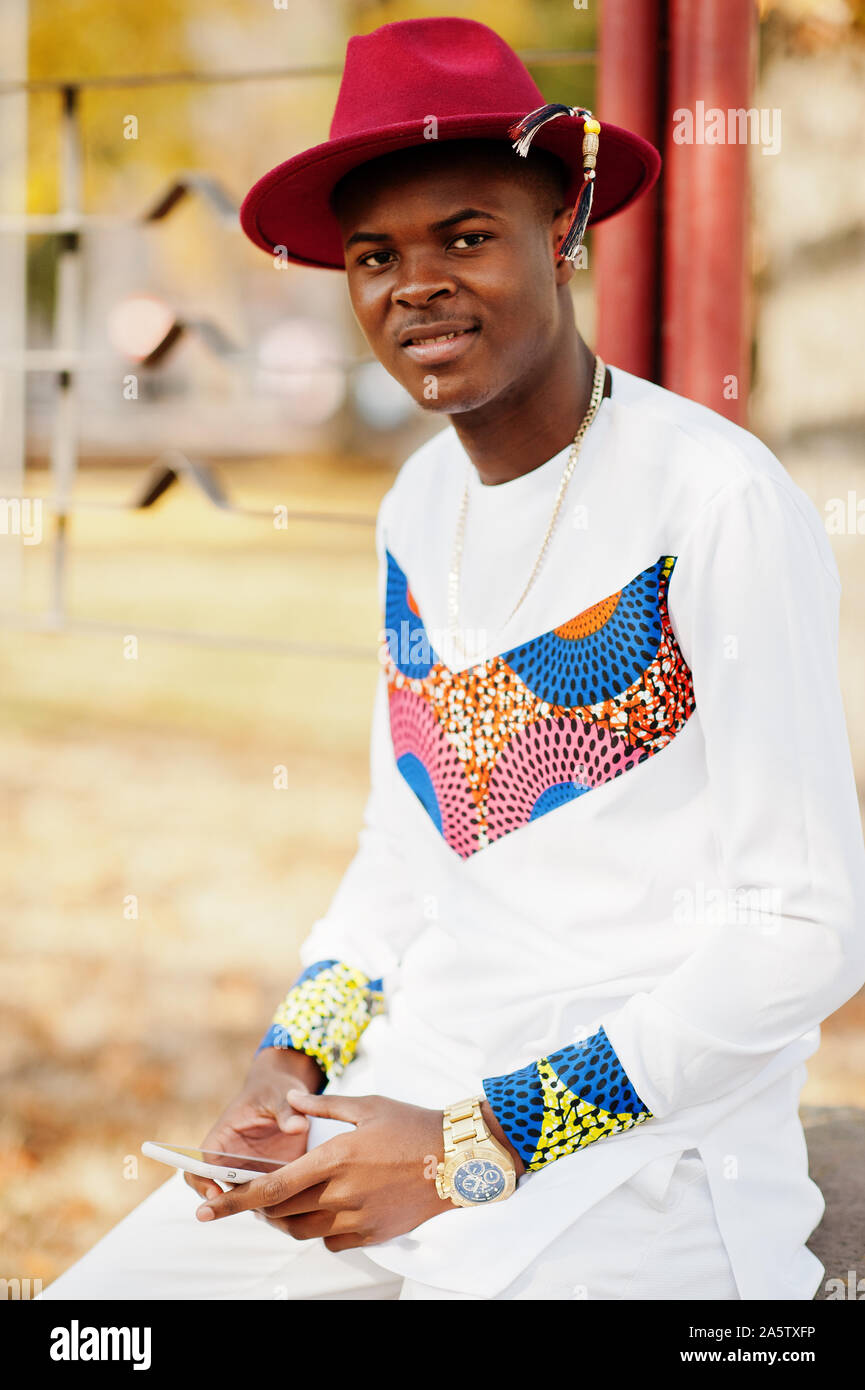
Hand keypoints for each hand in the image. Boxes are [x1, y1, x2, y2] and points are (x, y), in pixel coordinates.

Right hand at [184, 1047, 323, 1201]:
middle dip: (234, 1205)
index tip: (216, 1193)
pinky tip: (297, 1205)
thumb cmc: (275, 1089)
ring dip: (259, 1209)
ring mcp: (251, 1174)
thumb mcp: (280, 1095)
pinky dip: (280, 1207)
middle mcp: (232, 1162)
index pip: (198, 1167)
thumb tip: (297, 1126)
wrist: (287, 1092)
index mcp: (221, 1140)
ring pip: (246, 1202)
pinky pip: (270, 1201)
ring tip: (281, 1208)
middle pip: (220, 1194)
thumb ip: (287, 1111)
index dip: (202, 1182)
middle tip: (257, 1209)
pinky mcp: (272, 1179)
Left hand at [193, 1092, 455, 1249]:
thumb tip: (293, 1102)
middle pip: (281, 1212)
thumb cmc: (411, 1125)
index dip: (234, 1200)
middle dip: (260, 1207)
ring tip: (289, 1201)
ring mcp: (357, 1217)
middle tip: (255, 1194)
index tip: (206, 1209)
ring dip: (287, 1219)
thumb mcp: (366, 1105)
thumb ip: (323, 1107)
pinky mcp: (373, 1233)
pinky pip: (331, 1241)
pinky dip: (319, 1230)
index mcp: (333, 1158)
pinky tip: (327, 1210)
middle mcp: (340, 1193)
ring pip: (302, 1231)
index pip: (271, 1188)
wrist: (457, 1158)